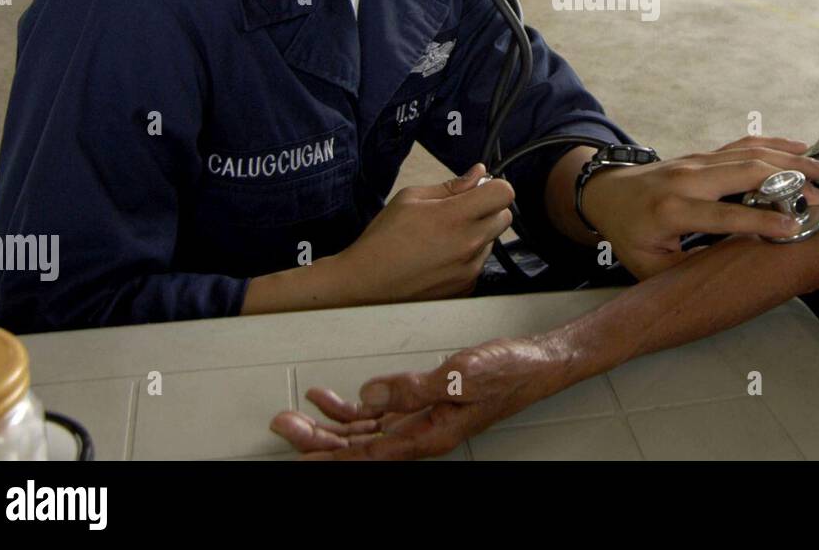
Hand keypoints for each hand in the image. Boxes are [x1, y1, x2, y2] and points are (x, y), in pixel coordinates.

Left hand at [270, 335, 564, 459]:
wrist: (535, 362)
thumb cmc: (508, 371)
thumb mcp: (459, 376)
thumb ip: (412, 388)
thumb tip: (370, 394)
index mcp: (429, 435)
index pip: (367, 454)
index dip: (329, 454)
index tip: (298, 449)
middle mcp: (421, 433)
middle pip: (359, 448)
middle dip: (318, 440)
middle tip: (283, 427)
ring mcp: (421, 421)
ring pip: (365, 434)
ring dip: (331, 425)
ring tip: (298, 415)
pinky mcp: (425, 405)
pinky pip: (381, 415)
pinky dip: (354, 408)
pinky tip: (335, 399)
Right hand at [332, 163, 513, 303]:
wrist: (365, 282)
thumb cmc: (384, 238)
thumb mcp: (410, 198)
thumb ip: (451, 185)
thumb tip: (478, 173)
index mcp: (455, 217)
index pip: (504, 193)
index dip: (494, 186)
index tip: (480, 189)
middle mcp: (468, 244)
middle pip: (505, 216)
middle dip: (488, 209)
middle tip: (460, 211)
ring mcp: (469, 269)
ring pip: (492, 241)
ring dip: (477, 235)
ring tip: (443, 238)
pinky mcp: (466, 287)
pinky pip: (479, 263)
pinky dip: (468, 257)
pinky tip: (441, 257)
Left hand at [581, 136, 818, 278]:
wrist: (605, 194)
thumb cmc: (629, 235)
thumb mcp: (650, 267)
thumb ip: (690, 272)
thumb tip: (732, 281)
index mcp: (673, 211)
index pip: (725, 215)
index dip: (760, 222)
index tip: (794, 227)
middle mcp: (687, 179)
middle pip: (745, 173)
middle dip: (789, 182)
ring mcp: (696, 162)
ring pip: (749, 154)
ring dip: (790, 160)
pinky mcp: (703, 155)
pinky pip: (742, 145)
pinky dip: (773, 144)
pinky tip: (799, 147)